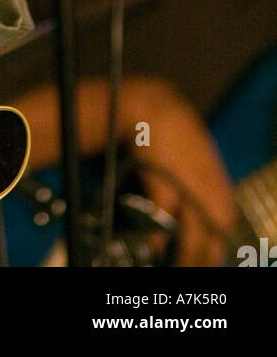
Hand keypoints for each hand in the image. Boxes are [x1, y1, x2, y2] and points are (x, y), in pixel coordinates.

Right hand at [129, 80, 236, 265]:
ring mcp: (189, 189)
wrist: (159, 107)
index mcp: (222, 193)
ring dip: (183, 258)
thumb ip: (208, 194)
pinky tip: (153, 246)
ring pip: (192, 237)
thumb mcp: (204, 166)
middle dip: (199, 262)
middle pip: (211, 242)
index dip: (214, 256)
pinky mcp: (165, 182)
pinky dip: (157, 235)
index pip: (225, 236)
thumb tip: (202, 226)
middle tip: (184, 271)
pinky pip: (163, 219)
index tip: (202, 266)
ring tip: (172, 268)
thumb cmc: (181, 137)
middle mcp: (211, 194)